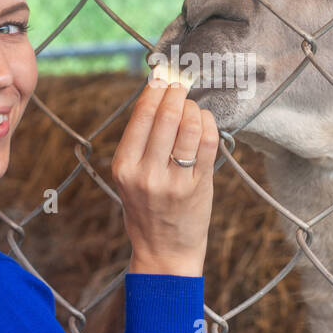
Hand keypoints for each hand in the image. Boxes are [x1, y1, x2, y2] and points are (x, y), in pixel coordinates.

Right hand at [111, 72, 218, 276]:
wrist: (165, 252)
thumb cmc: (147, 211)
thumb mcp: (130, 178)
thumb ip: (140, 143)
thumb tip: (156, 97)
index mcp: (124, 167)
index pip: (140, 117)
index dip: (154, 91)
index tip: (162, 79)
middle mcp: (146, 173)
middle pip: (165, 117)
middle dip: (176, 95)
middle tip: (180, 86)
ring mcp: (174, 181)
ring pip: (189, 127)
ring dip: (193, 109)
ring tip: (192, 107)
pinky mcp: (198, 186)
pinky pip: (208, 143)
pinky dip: (208, 124)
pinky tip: (204, 122)